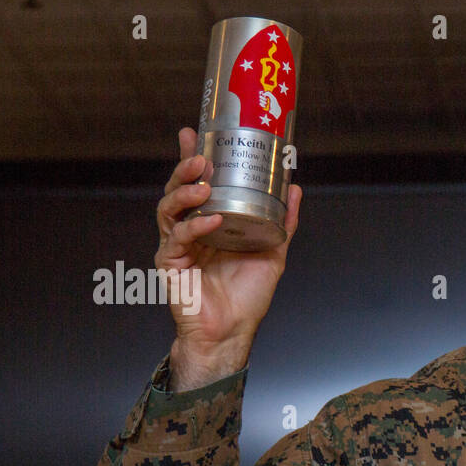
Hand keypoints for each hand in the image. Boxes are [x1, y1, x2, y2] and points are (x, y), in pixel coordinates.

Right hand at [155, 127, 301, 389]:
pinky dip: (196, 226)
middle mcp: (189, 231)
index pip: (196, 184)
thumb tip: (295, 189)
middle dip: (185, 168)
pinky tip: (212, 220)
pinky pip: (179, 237)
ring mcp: (177, 246)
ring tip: (203, 181)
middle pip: (177, 189)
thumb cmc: (247, 297)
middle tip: (200, 155)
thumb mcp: (272, 251)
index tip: (194, 133)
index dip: (192, 158)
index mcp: (208, 224)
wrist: (232, 332)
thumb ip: (283, 222)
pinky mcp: (171, 264)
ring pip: (169, 208)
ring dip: (185, 191)